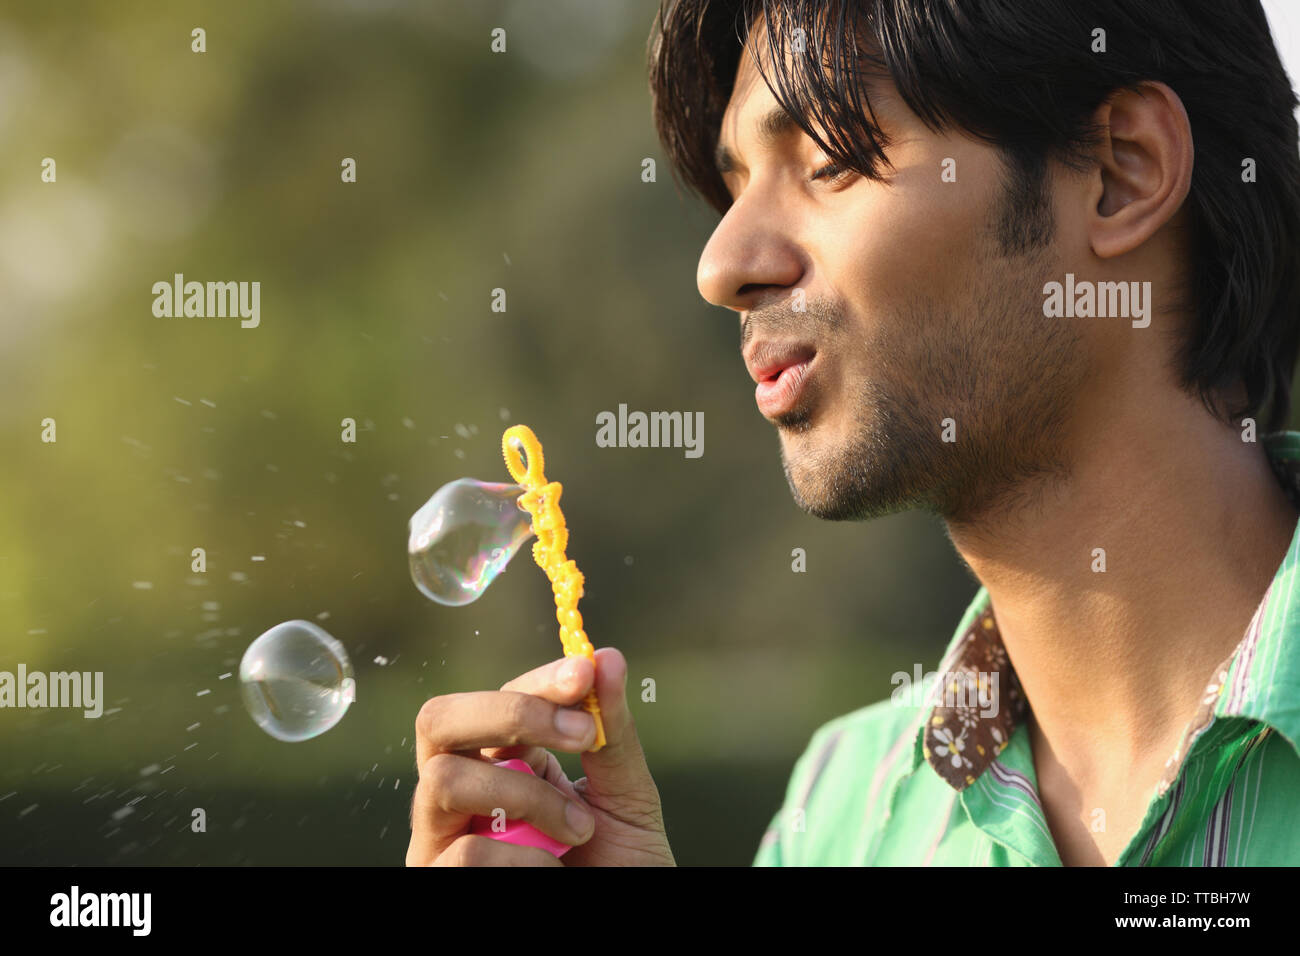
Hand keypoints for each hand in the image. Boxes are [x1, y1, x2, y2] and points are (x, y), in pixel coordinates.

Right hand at [406, 646, 674, 865]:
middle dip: (509, 713)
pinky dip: (523, 858)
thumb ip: (611, 732)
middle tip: (580, 734)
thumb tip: (606, 656)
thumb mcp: (625, 795)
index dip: (537, 682)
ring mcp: (439, 838)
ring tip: (577, 829)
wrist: (625, 921)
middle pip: (438, 720)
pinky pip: (465, 853)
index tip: (583, 674)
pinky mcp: (436, 878)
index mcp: (500, 760)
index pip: (498, 697)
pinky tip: (553, 870)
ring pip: (444, 779)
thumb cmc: (619, 863)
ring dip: (525, 795)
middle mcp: (458, 792)